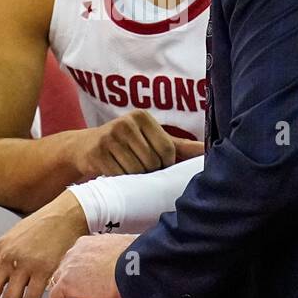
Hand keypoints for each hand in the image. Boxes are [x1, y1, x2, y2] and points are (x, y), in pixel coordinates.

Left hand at [47, 233, 132, 297]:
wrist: (134, 265)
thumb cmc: (136, 259)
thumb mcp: (123, 252)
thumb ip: (116, 258)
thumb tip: (124, 266)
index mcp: (87, 243)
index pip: (75, 259)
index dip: (77, 272)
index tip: (82, 282)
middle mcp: (75, 252)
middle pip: (64, 269)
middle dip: (67, 282)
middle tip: (72, 296)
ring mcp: (69, 267)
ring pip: (57, 283)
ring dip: (61, 295)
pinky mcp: (67, 284)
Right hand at [75, 110, 201, 178]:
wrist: (85, 147)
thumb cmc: (128, 145)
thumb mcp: (152, 140)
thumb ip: (182, 147)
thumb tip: (211, 152)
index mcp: (142, 116)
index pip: (167, 149)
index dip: (165, 164)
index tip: (157, 164)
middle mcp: (125, 122)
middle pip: (151, 162)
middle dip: (148, 171)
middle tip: (139, 168)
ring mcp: (109, 136)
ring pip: (136, 171)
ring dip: (134, 178)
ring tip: (127, 170)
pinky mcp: (97, 152)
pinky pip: (119, 175)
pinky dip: (120, 180)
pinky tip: (116, 173)